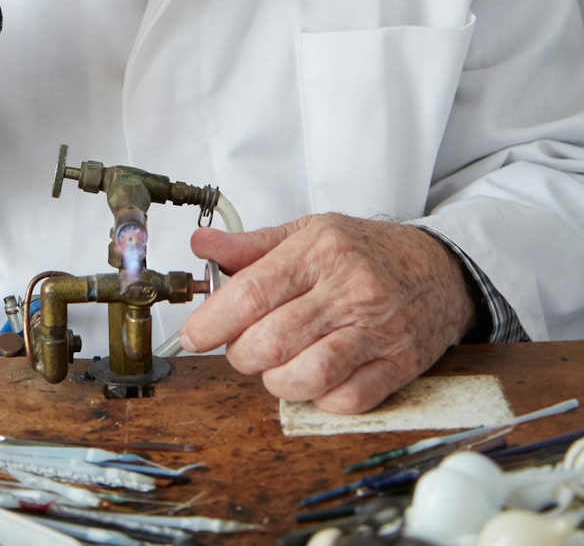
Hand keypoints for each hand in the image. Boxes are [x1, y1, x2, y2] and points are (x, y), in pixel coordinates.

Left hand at [178, 214, 475, 412]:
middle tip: (241, 348)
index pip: (252, 293)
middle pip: (273, 340)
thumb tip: (201, 245)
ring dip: (276, 381)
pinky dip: (318, 399)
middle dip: (242, 354)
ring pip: (307, 375)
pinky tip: (313, 380)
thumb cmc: (366, 251)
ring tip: (274, 366)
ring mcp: (377, 330)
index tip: (194, 335)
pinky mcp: (399, 364)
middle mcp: (348, 289)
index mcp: (320, 250)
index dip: (214, 321)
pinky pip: (346, 399)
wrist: (439, 269)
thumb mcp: (309, 232)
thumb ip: (252, 245)